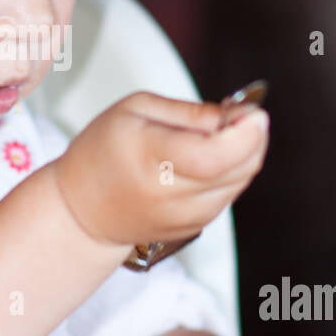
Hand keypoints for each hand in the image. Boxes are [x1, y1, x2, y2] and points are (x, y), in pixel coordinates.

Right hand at [50, 90, 269, 248]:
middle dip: (253, 136)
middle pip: (238, 168)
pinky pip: (230, 194)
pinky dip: (232, 171)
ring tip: (220, 134)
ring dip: (245, 153)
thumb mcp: (134, 109)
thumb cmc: (103, 151)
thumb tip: (233, 115)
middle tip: (240, 114)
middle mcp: (170, 194)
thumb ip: (187, 111)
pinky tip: (211, 157)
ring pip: (241, 181)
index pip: (214, 156)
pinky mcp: (195, 226)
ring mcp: (185, 216)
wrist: (83, 211)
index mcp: (150, 158)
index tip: (252, 112)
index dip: (245, 134)